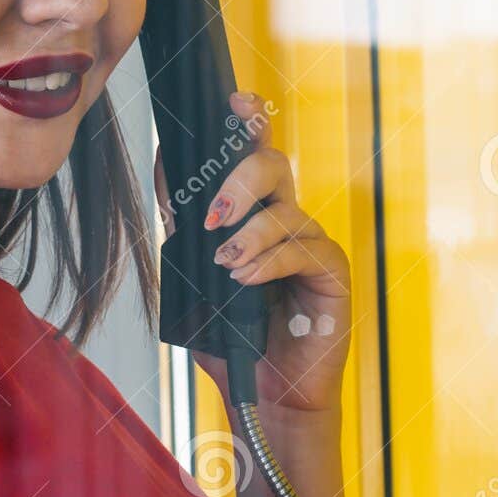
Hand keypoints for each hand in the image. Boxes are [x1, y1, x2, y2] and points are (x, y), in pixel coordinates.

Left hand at [154, 91, 351, 414]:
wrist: (262, 397)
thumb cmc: (230, 338)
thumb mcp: (192, 279)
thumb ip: (180, 228)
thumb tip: (164, 171)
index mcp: (255, 211)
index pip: (253, 153)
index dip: (249, 121)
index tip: (235, 99)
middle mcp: (286, 218)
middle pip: (274, 166)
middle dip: (240, 178)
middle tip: (213, 216)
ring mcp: (313, 243)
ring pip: (286, 210)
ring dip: (249, 233)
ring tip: (225, 263)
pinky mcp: (332, 273)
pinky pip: (304, 249)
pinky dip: (269, 260)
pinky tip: (246, 278)